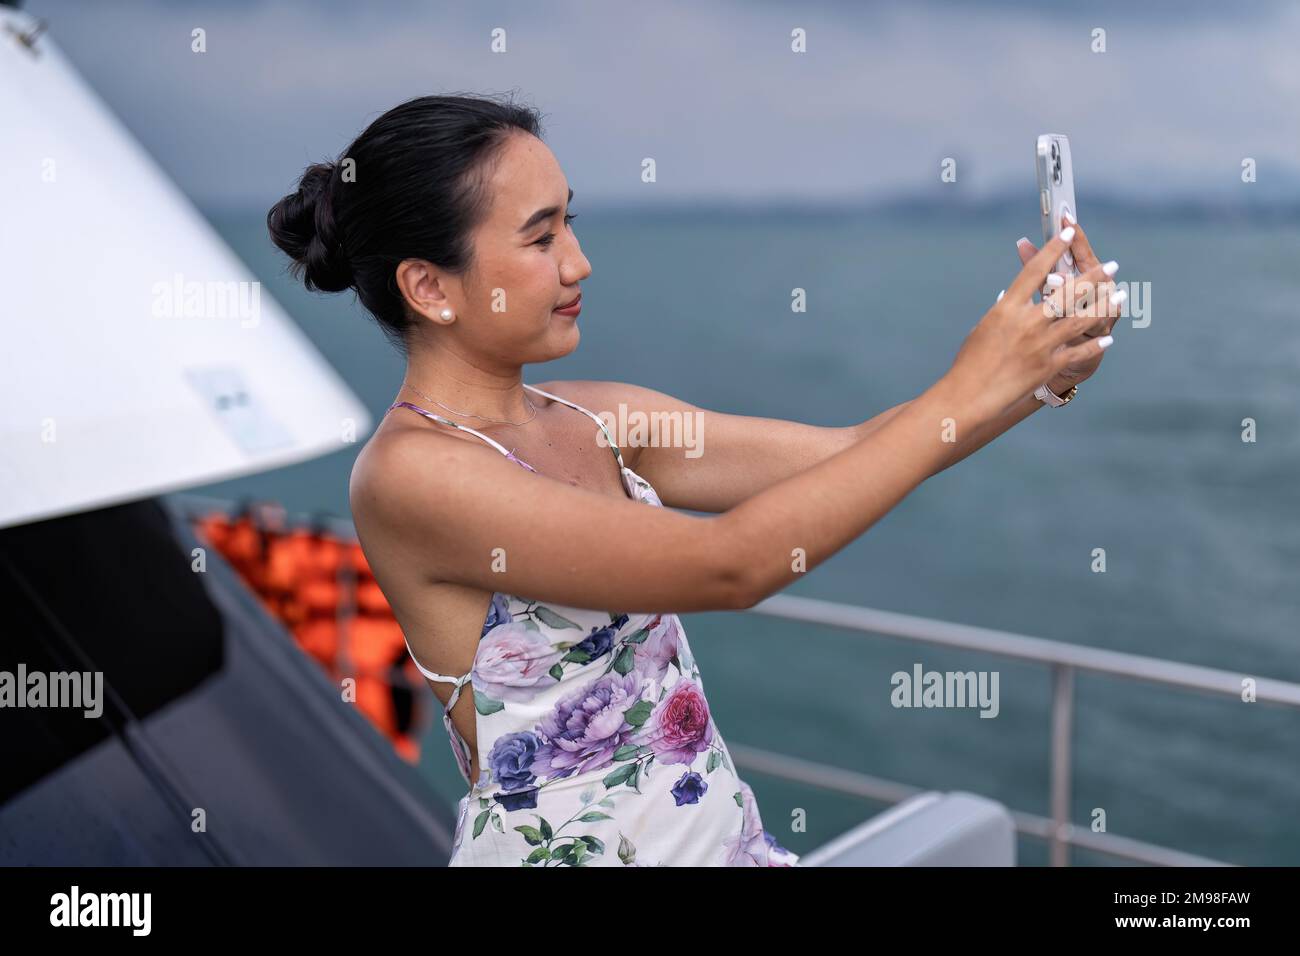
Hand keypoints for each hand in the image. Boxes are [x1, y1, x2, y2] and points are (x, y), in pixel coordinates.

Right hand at [948, 227, 1112, 421]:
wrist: (969, 396)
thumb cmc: (970, 361)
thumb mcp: (984, 328)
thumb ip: (1004, 310)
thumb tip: (1012, 296)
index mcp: (1006, 309)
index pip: (1034, 270)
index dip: (1053, 249)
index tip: (1068, 232)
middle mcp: (1027, 323)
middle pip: (1067, 291)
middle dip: (1093, 276)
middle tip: (1112, 265)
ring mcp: (1040, 345)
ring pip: (1081, 319)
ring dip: (1103, 306)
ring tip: (1120, 295)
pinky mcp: (1048, 366)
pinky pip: (1079, 351)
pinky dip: (1095, 345)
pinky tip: (1108, 338)